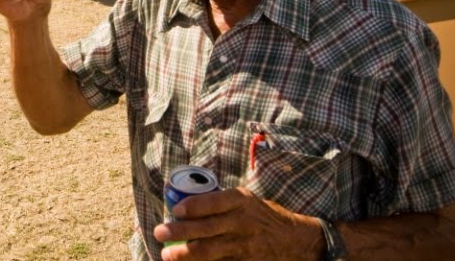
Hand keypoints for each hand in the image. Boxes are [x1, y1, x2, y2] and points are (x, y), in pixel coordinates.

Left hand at [154, 187, 322, 259]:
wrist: (294, 240)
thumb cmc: (263, 216)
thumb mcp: (246, 200)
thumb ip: (220, 202)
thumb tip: (182, 203)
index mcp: (242, 201)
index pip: (215, 202)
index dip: (194, 206)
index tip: (175, 210)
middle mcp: (242, 223)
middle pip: (207, 229)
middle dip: (180, 231)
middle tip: (160, 232)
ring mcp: (244, 246)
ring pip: (210, 252)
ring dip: (185, 254)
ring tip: (167, 255)